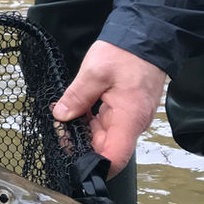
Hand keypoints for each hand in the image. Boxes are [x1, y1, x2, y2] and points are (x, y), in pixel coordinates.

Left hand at [52, 41, 166, 178]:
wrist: (145, 38)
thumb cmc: (124, 54)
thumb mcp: (93, 73)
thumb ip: (76, 97)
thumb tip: (60, 117)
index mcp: (128, 119)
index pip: (115, 158)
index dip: (93, 166)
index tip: (71, 162)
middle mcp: (132, 124)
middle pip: (104, 148)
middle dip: (79, 144)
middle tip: (57, 129)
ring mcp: (129, 118)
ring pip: (102, 136)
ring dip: (81, 131)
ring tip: (61, 118)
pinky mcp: (124, 111)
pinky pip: (104, 124)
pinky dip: (88, 121)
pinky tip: (73, 111)